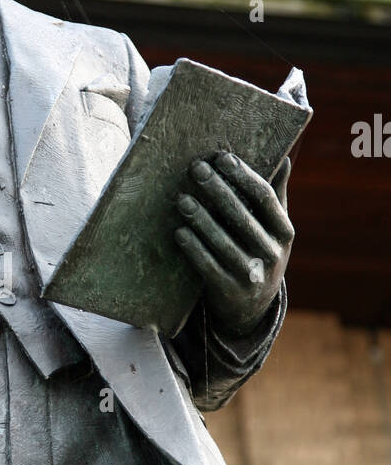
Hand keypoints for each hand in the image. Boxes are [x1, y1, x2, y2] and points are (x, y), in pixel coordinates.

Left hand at [174, 152, 293, 337]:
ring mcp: (252, 275)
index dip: (243, 176)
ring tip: (182, 200)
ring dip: (201, 219)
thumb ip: (275, 197)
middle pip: (242, 217)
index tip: (221, 158)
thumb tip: (284, 159)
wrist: (251, 307)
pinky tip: (179, 232)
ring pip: (224, 243)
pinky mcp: (230, 292)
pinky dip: (194, 249)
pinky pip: (209, 267)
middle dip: (218, 190)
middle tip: (196, 169)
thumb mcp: (273, 230)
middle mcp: (273, 254)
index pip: (265, 198)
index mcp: (285, 232)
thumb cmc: (259, 253)